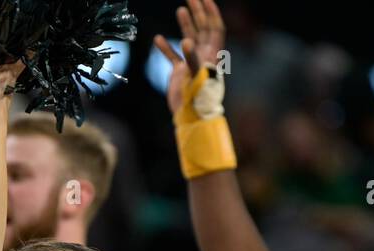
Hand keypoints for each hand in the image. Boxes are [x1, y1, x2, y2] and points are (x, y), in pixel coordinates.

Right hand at [153, 0, 225, 115]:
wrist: (191, 116)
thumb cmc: (199, 98)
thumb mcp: (197, 76)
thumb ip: (192, 58)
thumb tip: (186, 41)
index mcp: (212, 54)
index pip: (215, 28)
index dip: (212, 13)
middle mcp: (203, 56)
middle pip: (202, 28)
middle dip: (198, 12)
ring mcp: (191, 63)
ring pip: (189, 38)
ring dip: (186, 24)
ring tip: (181, 9)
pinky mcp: (180, 72)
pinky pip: (173, 56)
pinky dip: (166, 48)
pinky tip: (158, 39)